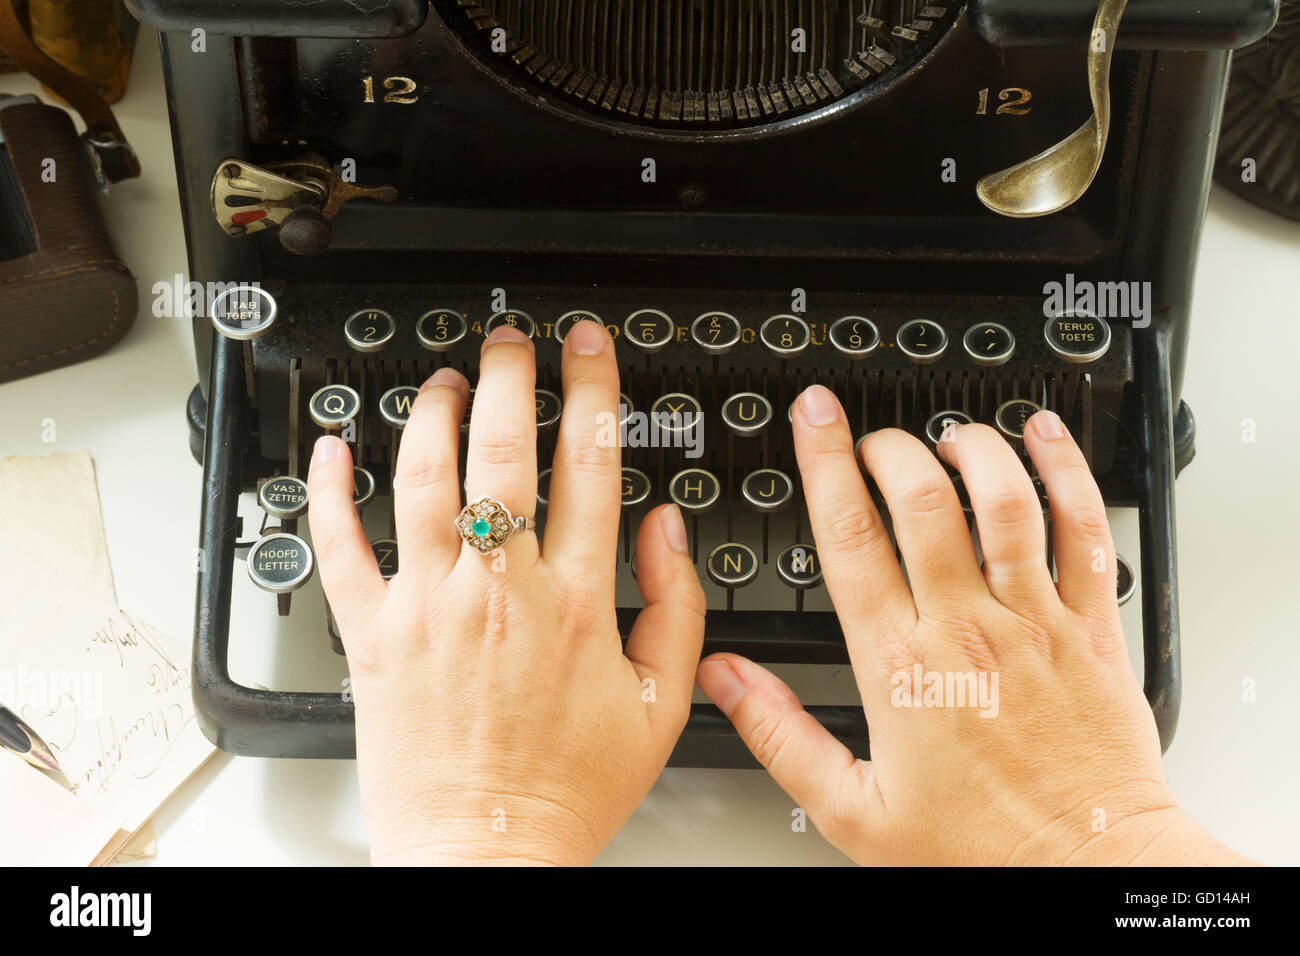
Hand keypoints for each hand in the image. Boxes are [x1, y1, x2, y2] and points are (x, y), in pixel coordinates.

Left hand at [307, 321, 704, 865]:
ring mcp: (428, 609)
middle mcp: (499, 591)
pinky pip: (341, 549)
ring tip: (443, 377)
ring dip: (431, 412)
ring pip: (422, 480)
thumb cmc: (568, 788)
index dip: (592, 389)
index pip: (590, 465)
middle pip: (503, 451)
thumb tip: (668, 526)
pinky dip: (330, 492)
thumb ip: (675, 605)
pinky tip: (333, 447)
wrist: (487, 854)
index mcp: (576, 602)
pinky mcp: (372, 637)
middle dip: (510, 375)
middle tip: (512, 339)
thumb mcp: (660, 704)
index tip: (587, 348)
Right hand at [697, 385, 1249, 865]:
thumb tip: (721, 679)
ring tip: (948, 434)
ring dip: (973, 448)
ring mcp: (1034, 621)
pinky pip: (1083, 529)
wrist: (1080, 869)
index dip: (824, 463)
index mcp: (899, 665)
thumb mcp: (852, 808)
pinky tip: (1046, 437)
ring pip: (1004, 499)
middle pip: (922, 498)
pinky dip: (1067, 471)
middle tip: (871, 434)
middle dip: (889, 446)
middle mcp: (966, 628)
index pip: (849, 537)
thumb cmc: (975, 848)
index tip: (814, 420)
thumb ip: (780, 735)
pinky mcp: (1092, 627)